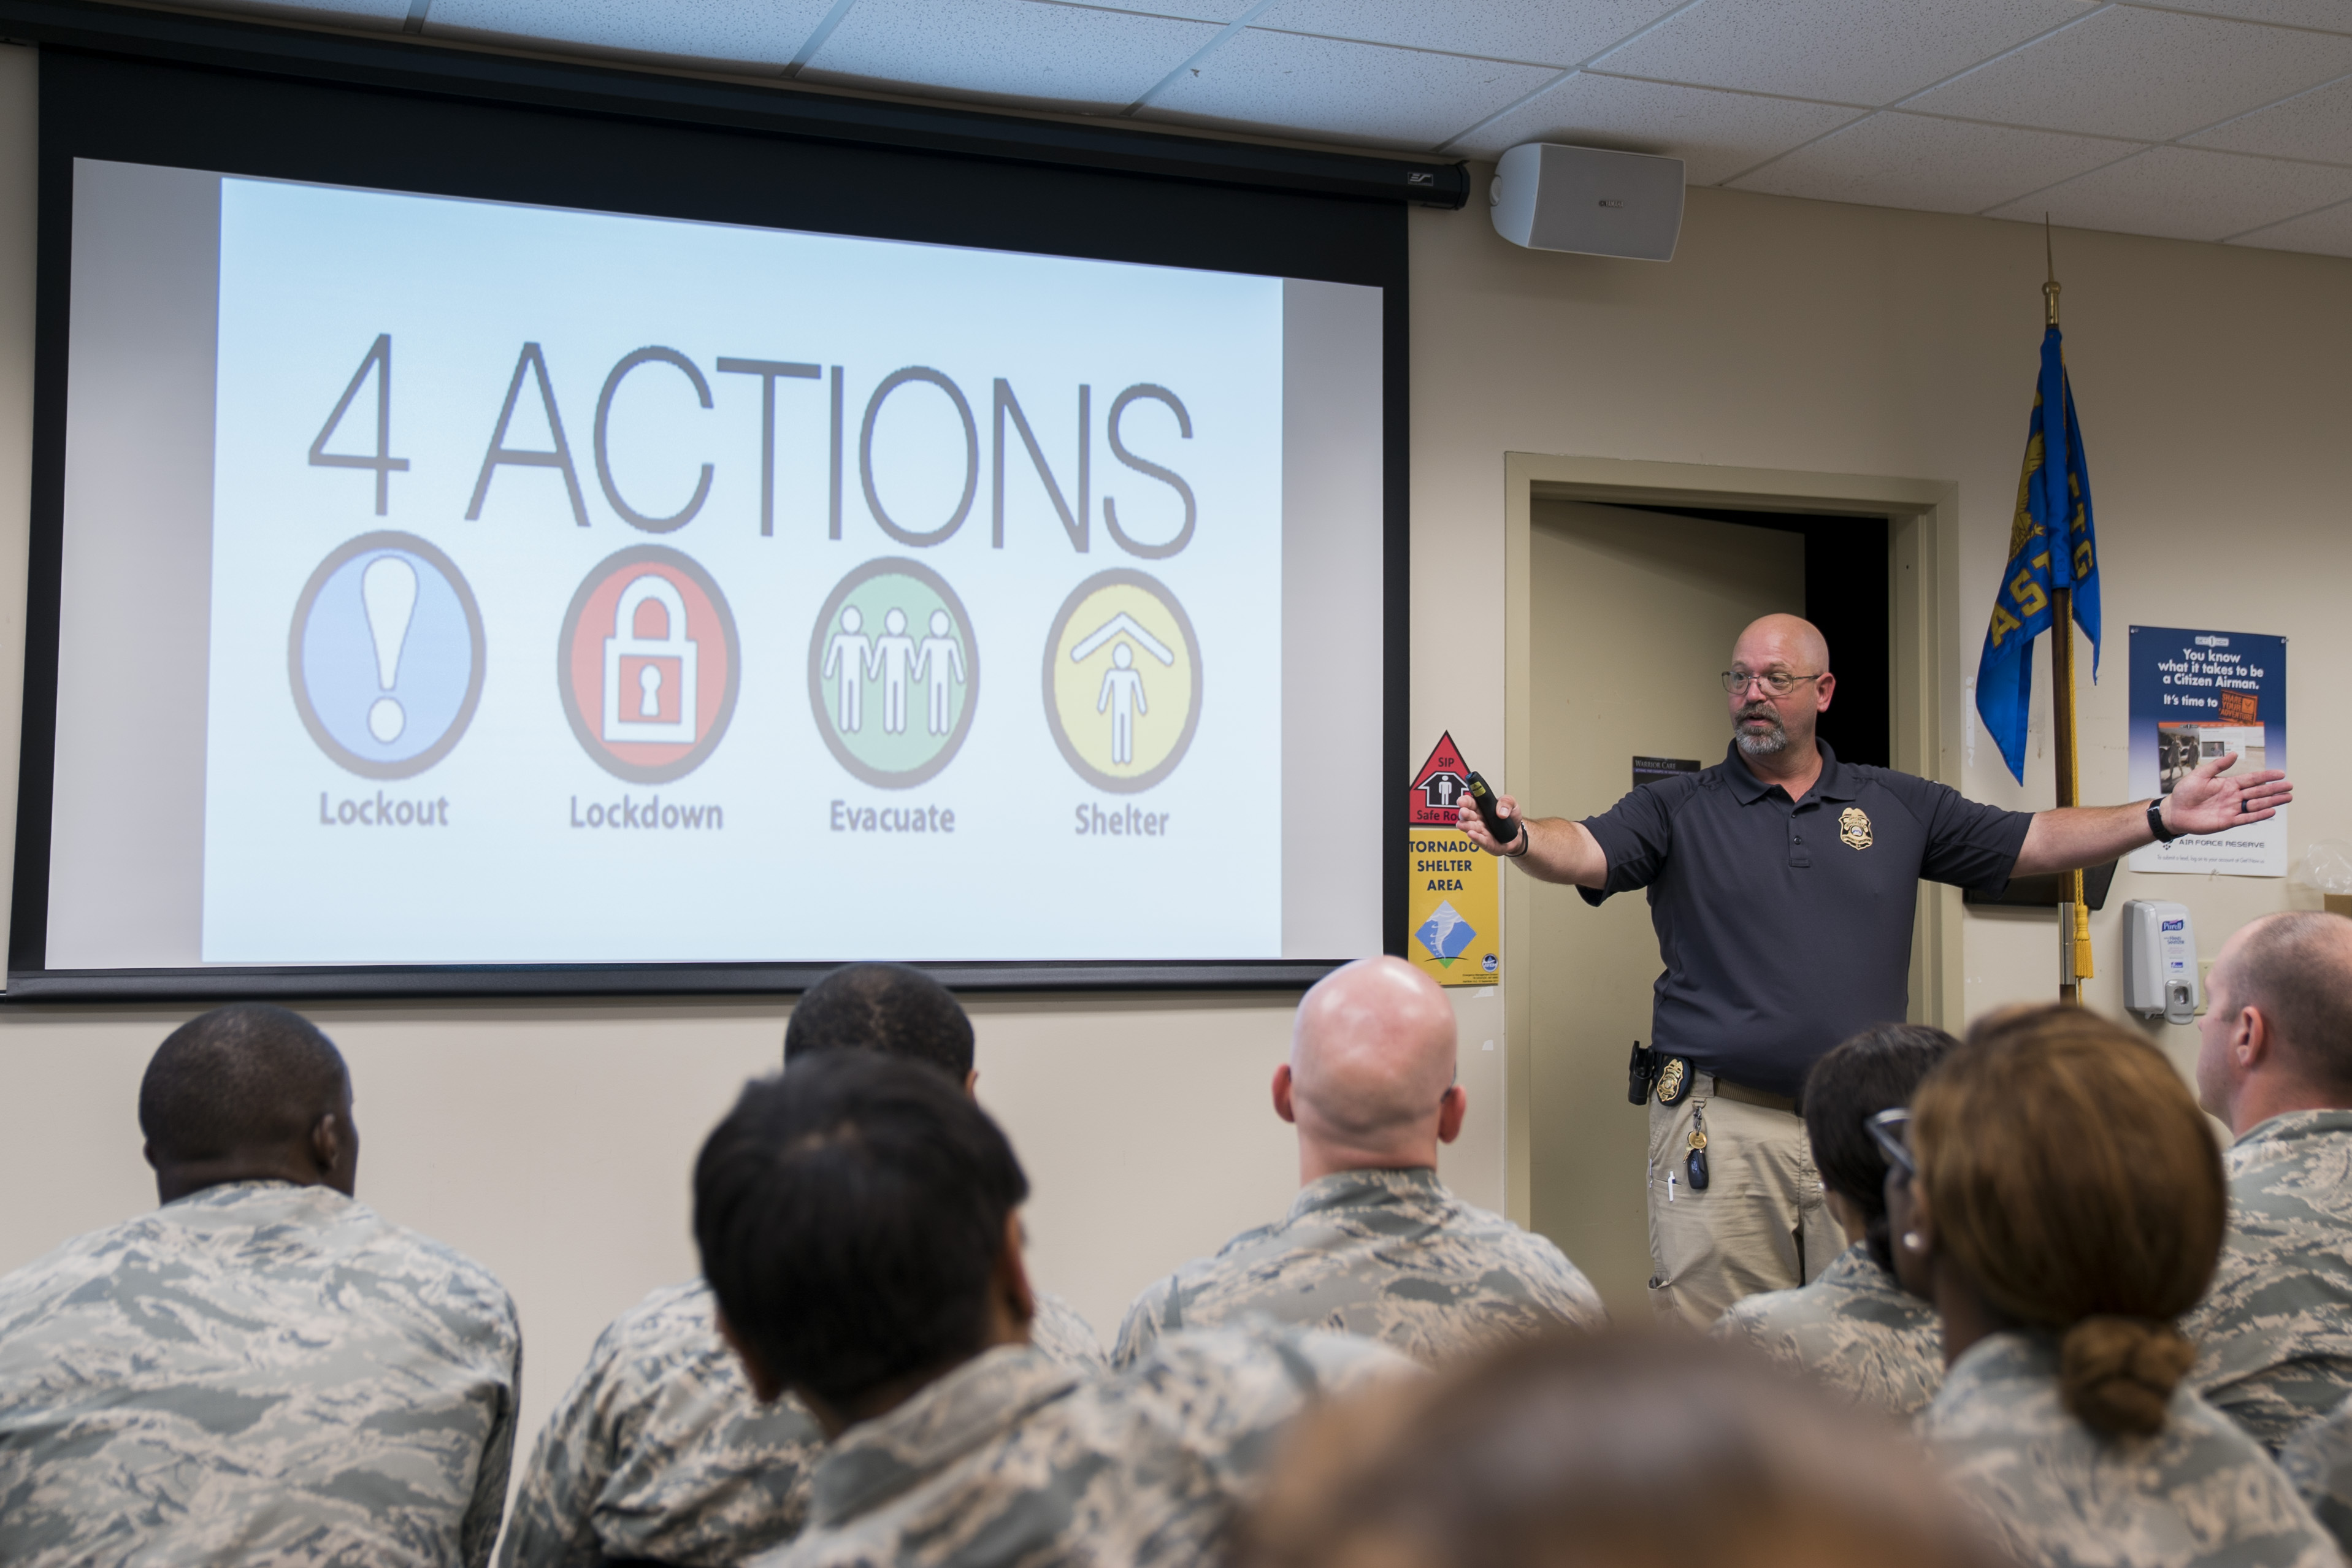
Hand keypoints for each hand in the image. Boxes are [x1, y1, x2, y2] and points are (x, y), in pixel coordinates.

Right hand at [1456, 793, 1524, 855]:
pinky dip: (1475, 838)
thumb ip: (1507, 802)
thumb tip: (1501, 811)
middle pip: (1467, 816)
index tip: (1462, 801)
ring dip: (1465, 826)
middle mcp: (1477, 819)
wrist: (1518, 835)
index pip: (1470, 802)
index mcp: (1481, 807)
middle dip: (1464, 813)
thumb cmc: (1511, 818)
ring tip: (1462, 825)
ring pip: (1470, 828)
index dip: (1464, 801)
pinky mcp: (1485, 842)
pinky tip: (1471, 834)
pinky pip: (1479, 840)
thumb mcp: (1512, 804)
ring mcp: (1480, 831)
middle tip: (1464, 811)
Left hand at [2161, 755, 2293, 835]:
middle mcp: (2233, 796)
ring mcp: (2232, 809)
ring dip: (2272, 801)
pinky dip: (2258, 815)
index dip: (2266, 776)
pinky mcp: (2227, 821)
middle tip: (2290, 786)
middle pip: (2258, 792)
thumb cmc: (2185, 793)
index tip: (2281, 773)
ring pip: (2256, 805)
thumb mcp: (2200, 775)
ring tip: (2287, 798)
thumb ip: (2217, 765)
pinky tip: (2271, 811)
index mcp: (2228, 784)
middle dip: (2274, 789)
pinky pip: (2246, 818)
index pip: (2252, 779)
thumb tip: (2234, 754)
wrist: (2174, 812)